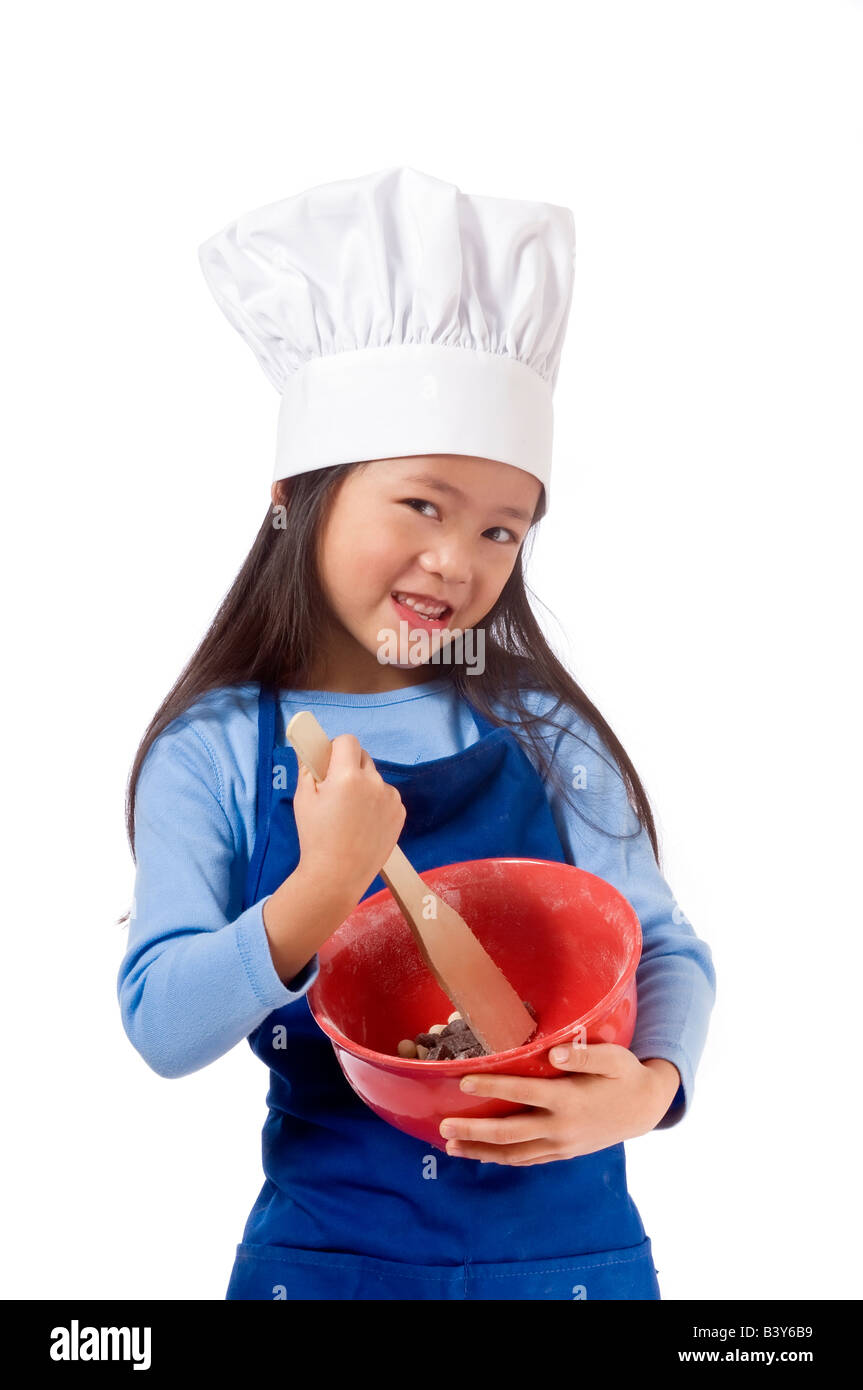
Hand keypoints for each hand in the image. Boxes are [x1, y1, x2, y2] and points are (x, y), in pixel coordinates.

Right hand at [294, 734, 405, 898]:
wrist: (337, 875)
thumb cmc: (316, 837)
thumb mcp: (302, 799)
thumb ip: (308, 768)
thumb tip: (310, 749)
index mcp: (348, 776)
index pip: (348, 741)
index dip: (336, 748)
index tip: (328, 763)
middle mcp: (374, 782)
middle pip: (363, 757)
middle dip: (349, 766)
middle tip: (336, 790)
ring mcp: (391, 798)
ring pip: (375, 778)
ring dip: (364, 785)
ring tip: (350, 814)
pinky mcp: (400, 813)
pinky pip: (386, 796)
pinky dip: (376, 803)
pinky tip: (364, 824)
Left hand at [438, 1044, 679, 1165]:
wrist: (646, 1108)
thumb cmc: (625, 1074)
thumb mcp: (612, 1058)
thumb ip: (584, 1055)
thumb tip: (553, 1053)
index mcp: (569, 1099)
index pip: (522, 1092)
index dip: (492, 1087)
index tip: (463, 1082)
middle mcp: (561, 1126)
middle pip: (509, 1132)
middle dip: (473, 1131)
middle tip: (443, 1127)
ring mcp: (561, 1144)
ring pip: (514, 1153)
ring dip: (481, 1152)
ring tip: (451, 1147)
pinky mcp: (564, 1153)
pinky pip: (527, 1160)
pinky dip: (502, 1159)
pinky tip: (483, 1155)